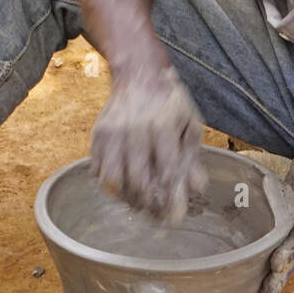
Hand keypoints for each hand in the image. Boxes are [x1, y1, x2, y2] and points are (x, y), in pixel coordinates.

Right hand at [90, 64, 206, 221]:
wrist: (139, 75)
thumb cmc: (170, 103)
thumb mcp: (190, 125)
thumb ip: (193, 158)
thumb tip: (195, 189)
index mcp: (162, 125)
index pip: (165, 172)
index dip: (169, 199)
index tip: (174, 217)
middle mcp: (134, 129)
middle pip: (137, 182)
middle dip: (147, 205)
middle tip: (156, 214)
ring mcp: (112, 134)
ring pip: (113, 182)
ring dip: (126, 199)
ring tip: (139, 202)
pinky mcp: (97, 137)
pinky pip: (99, 173)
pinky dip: (111, 186)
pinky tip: (125, 185)